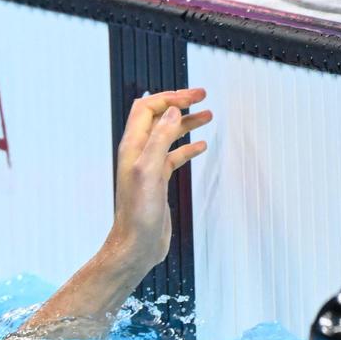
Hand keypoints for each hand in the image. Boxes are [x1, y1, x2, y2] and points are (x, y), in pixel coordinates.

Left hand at [110, 88, 212, 268]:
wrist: (136, 244)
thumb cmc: (138, 214)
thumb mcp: (149, 171)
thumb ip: (158, 140)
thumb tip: (170, 112)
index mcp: (132, 147)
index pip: (147, 109)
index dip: (169, 97)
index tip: (193, 95)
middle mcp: (139, 154)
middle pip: (158, 118)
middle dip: (179, 104)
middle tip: (202, 97)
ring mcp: (149, 167)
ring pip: (168, 136)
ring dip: (187, 123)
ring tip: (208, 115)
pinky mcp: (158, 182)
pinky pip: (173, 157)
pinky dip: (188, 148)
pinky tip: (201, 146)